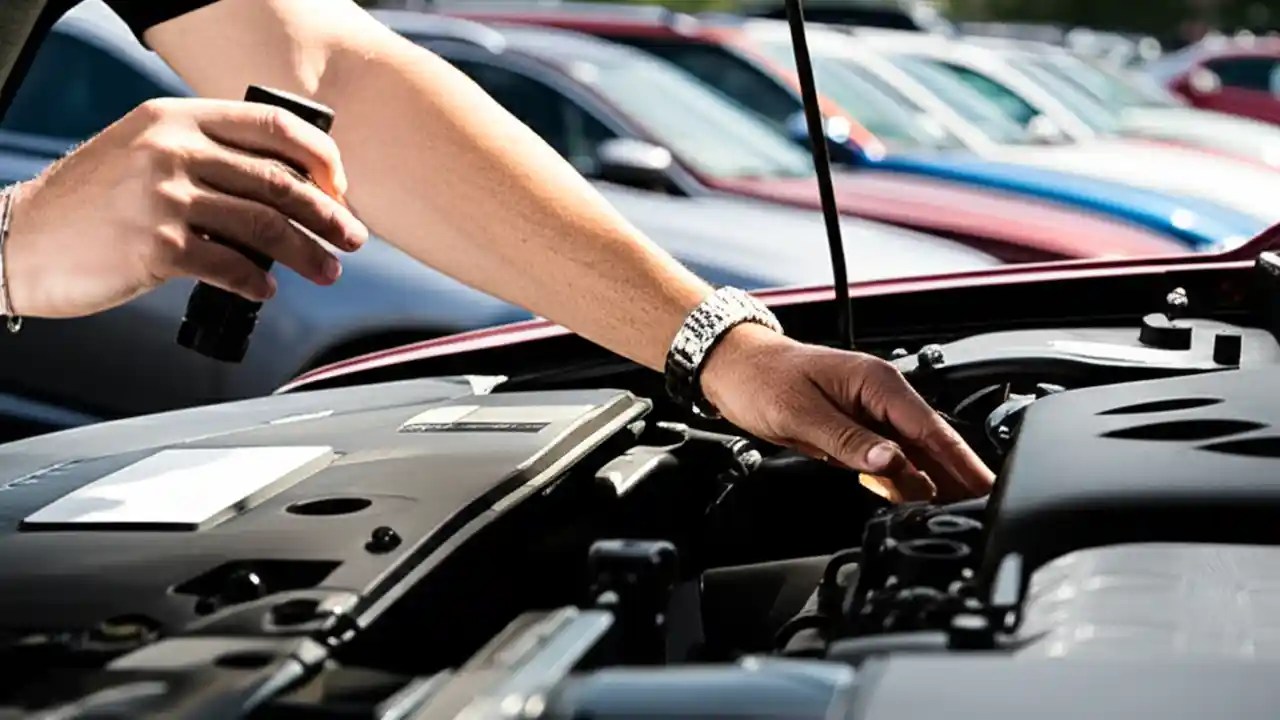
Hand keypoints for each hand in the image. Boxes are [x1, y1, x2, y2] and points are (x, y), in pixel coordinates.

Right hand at [4, 97, 367, 318]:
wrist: (21, 240)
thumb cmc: (91, 203)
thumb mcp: (143, 152)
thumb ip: (204, 155)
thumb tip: (283, 185)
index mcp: (177, 117)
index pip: (273, 125)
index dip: (320, 156)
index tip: (339, 186)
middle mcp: (173, 149)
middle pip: (279, 181)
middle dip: (328, 213)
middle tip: (353, 237)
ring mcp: (164, 197)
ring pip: (265, 225)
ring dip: (308, 254)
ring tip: (329, 270)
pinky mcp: (157, 246)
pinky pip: (231, 265)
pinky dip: (258, 281)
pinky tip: (267, 290)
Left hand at [700, 324, 994, 502]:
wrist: (731, 367)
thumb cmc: (761, 378)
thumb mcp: (801, 414)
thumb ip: (848, 441)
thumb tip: (891, 463)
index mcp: (877, 383)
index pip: (931, 429)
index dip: (961, 462)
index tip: (985, 487)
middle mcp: (880, 397)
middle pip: (930, 444)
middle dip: (957, 477)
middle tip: (983, 510)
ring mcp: (868, 414)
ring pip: (912, 455)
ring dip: (933, 484)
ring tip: (957, 516)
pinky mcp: (854, 430)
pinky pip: (888, 459)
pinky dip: (902, 482)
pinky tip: (914, 502)